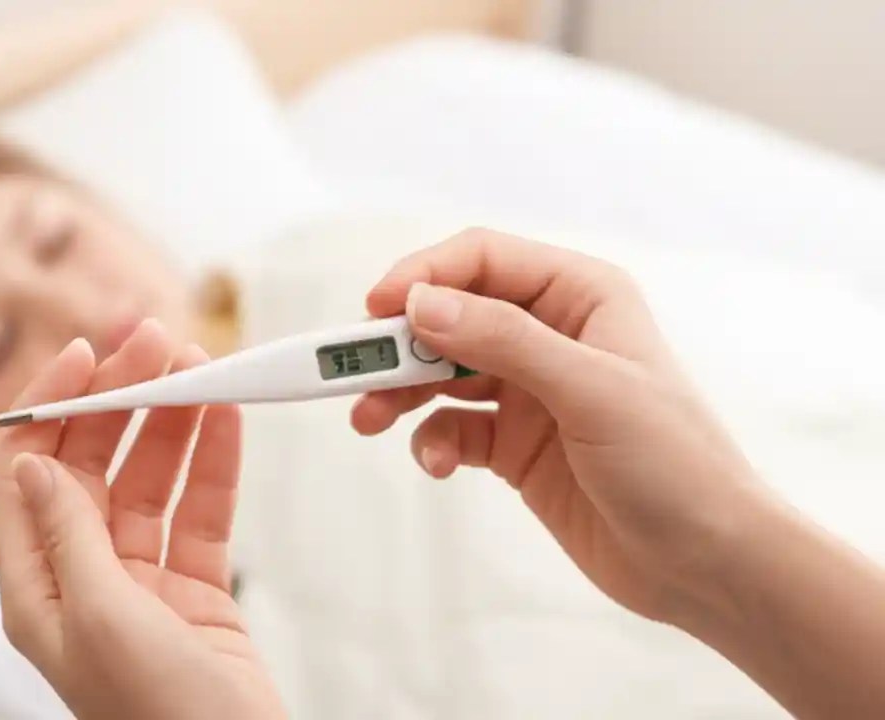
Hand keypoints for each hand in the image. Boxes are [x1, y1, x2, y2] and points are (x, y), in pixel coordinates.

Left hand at [0, 320, 283, 719]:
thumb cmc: (161, 717)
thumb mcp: (103, 619)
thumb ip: (70, 536)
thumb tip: (33, 465)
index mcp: (37, 589)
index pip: (22, 476)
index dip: (46, 409)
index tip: (84, 355)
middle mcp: (82, 577)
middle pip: (90, 464)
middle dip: (118, 399)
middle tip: (154, 341)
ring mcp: (140, 580)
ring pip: (150, 478)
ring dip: (172, 420)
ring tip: (197, 365)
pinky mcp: (194, 586)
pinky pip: (201, 510)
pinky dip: (214, 463)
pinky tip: (227, 418)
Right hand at [351, 228, 766, 625]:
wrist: (706, 564)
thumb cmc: (675, 465)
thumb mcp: (589, 391)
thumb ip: (503, 341)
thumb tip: (420, 305)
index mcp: (582, 296)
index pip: (482, 259)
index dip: (424, 276)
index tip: (376, 309)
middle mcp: (551, 334)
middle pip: (451, 316)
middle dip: (399, 343)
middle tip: (351, 372)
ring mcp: (531, 391)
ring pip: (441, 373)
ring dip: (401, 393)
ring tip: (369, 421)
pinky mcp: (516, 444)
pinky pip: (453, 427)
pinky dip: (433, 441)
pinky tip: (438, 464)